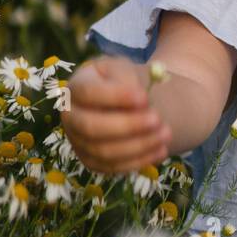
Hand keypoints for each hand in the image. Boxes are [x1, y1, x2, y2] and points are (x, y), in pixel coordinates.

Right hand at [61, 56, 171, 175]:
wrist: (128, 104)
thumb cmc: (123, 82)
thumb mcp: (124, 70)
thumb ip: (127, 79)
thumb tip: (139, 104)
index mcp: (75, 89)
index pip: (88, 93)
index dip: (116, 96)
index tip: (145, 97)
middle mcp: (71, 117)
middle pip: (91, 127)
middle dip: (127, 125)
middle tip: (157, 119)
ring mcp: (79, 142)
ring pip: (104, 151)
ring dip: (139, 144)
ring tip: (166, 134)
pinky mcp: (92, 161)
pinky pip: (114, 167)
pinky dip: (139, 160)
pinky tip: (161, 150)